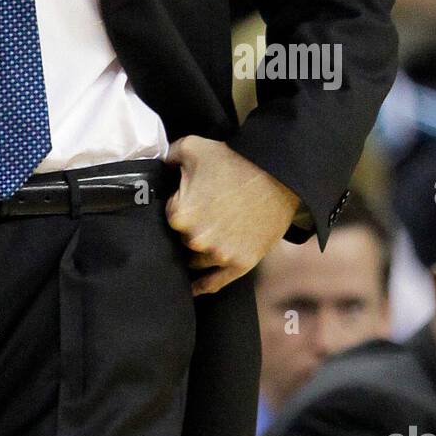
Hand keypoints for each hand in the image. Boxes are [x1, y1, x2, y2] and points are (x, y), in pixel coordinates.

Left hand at [164, 135, 301, 294]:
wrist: (277, 175)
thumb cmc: (233, 160)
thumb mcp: (191, 146)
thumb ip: (167, 157)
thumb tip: (158, 165)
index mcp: (180, 215)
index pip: (168, 217)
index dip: (179, 205)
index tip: (190, 197)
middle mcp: (197, 241)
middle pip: (182, 239)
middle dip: (189, 228)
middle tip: (205, 212)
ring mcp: (219, 255)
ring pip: (195, 259)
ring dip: (198, 250)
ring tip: (209, 234)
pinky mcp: (240, 264)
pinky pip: (213, 283)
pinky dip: (202, 286)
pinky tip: (192, 288)